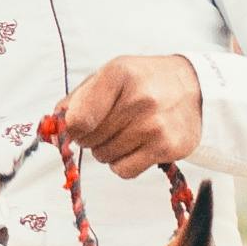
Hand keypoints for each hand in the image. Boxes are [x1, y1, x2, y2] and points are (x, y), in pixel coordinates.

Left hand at [56, 48, 205, 176]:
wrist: (195, 88)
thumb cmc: (145, 81)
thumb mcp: (111, 75)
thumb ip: (77, 100)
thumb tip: (51, 130)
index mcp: (119, 74)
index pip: (77, 119)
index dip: (72, 128)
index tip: (79, 125)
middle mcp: (139, 99)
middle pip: (89, 141)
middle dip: (92, 137)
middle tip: (112, 123)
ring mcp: (155, 125)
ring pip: (105, 158)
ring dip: (109, 150)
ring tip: (128, 132)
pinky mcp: (168, 148)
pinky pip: (124, 171)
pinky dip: (124, 163)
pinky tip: (138, 146)